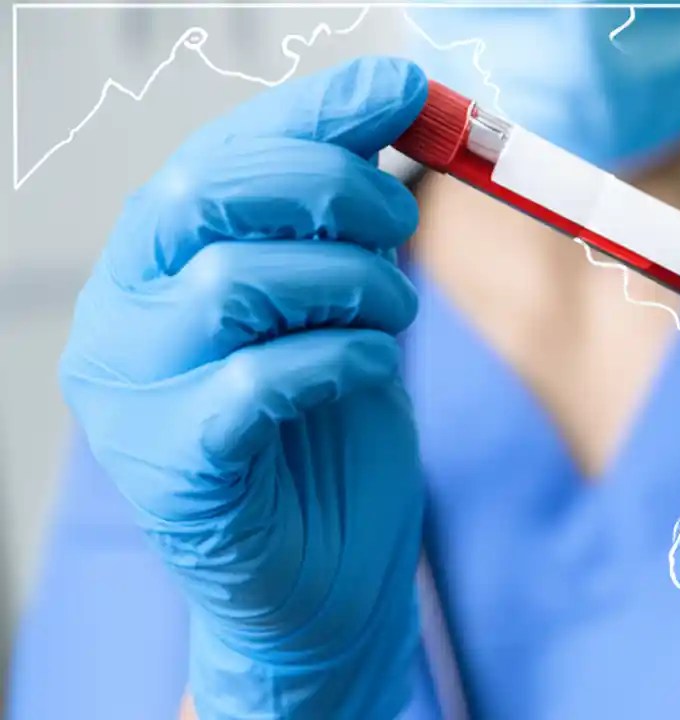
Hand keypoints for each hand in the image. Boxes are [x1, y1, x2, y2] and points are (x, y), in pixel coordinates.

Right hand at [60, 57, 428, 718]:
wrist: (327, 579)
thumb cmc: (333, 437)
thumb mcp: (347, 305)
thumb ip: (349, 220)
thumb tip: (399, 101)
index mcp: (156, 264)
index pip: (219, 154)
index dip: (313, 112)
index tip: (404, 87)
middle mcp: (121, 316)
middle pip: (207, 195)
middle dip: (331, 188)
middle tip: (403, 221)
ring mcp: (132, 395)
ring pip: (235, 282)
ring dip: (350, 284)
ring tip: (392, 320)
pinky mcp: (175, 466)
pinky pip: (257, 379)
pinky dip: (341, 359)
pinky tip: (373, 369)